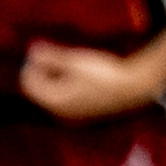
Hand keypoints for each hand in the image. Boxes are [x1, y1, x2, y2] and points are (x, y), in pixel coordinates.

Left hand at [20, 41, 162, 120]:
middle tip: (58, 57)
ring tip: (72, 65)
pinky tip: (83, 77)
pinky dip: (69, 88)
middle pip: (41, 92)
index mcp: (55, 101)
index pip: (29, 84)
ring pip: (55, 96)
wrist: (136, 88)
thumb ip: (51, 56)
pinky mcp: (87, 115)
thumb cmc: (105, 74)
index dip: (32, 66)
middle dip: (45, 73)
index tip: (43, 52)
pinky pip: (68, 101)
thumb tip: (32, 49)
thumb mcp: (74, 61)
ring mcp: (75, 116)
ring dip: (57, 80)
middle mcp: (62, 113)